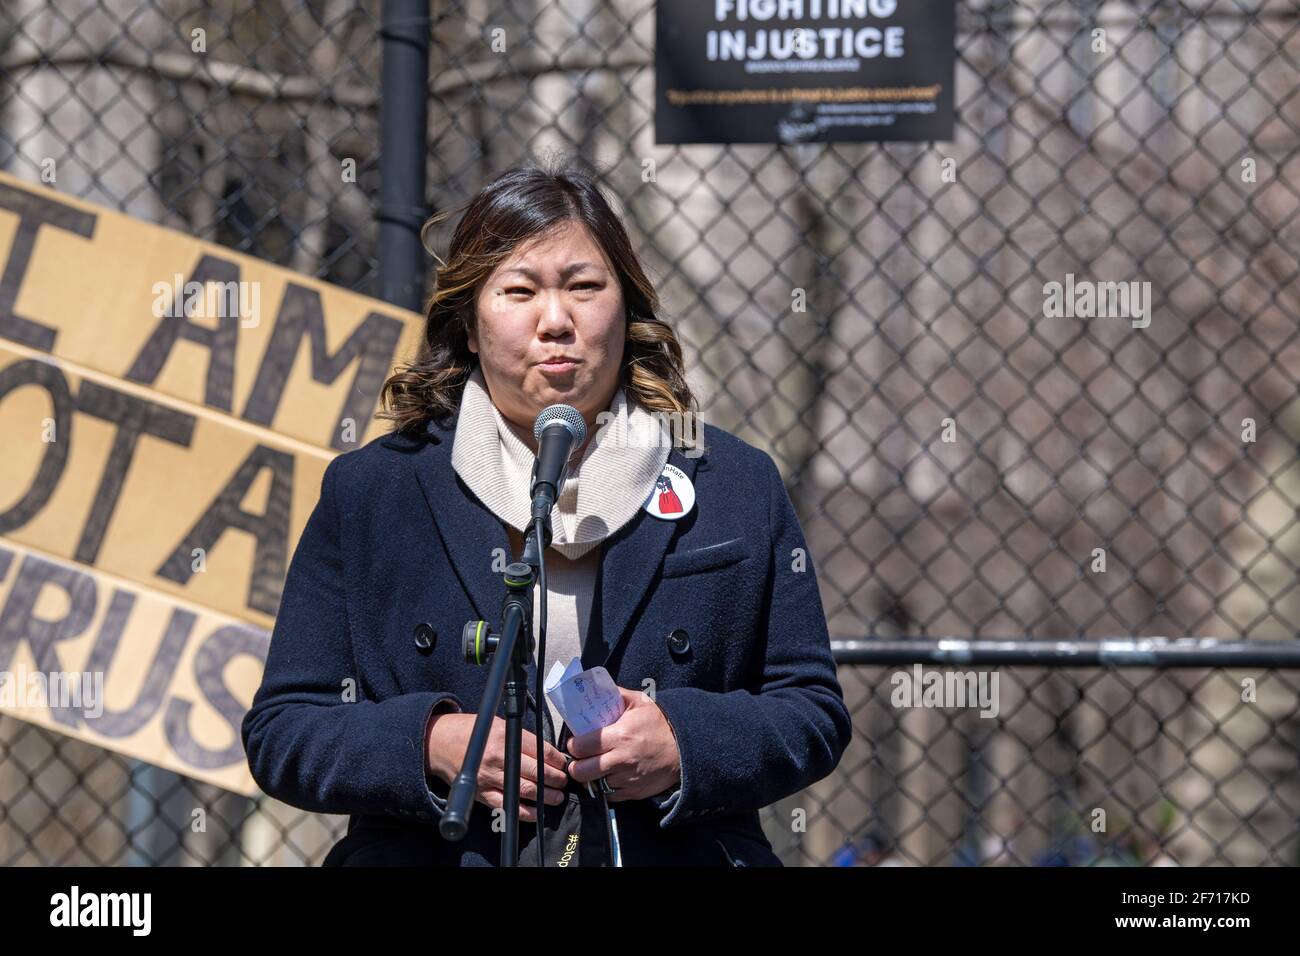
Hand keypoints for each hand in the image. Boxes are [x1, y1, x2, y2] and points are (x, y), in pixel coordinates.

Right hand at [426, 713, 568, 821]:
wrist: (439, 743)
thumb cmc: (470, 731)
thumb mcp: (498, 724)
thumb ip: (520, 737)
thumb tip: (546, 752)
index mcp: (504, 736)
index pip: (539, 749)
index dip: (556, 759)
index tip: (564, 764)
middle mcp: (498, 757)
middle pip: (536, 771)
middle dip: (556, 778)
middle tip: (564, 781)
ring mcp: (489, 777)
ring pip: (525, 790)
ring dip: (546, 796)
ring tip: (557, 797)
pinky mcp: (481, 793)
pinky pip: (507, 806)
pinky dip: (525, 812)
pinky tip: (537, 811)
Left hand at [564, 687, 681, 801]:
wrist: (684, 750)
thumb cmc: (659, 725)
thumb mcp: (641, 703)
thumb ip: (617, 694)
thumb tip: (596, 688)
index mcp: (620, 736)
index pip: (581, 746)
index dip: (574, 745)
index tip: (577, 742)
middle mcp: (621, 760)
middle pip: (580, 771)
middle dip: (576, 765)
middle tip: (580, 759)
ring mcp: (626, 779)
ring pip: (593, 785)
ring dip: (590, 778)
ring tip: (593, 768)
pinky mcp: (633, 793)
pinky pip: (608, 796)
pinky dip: (605, 788)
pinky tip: (609, 776)